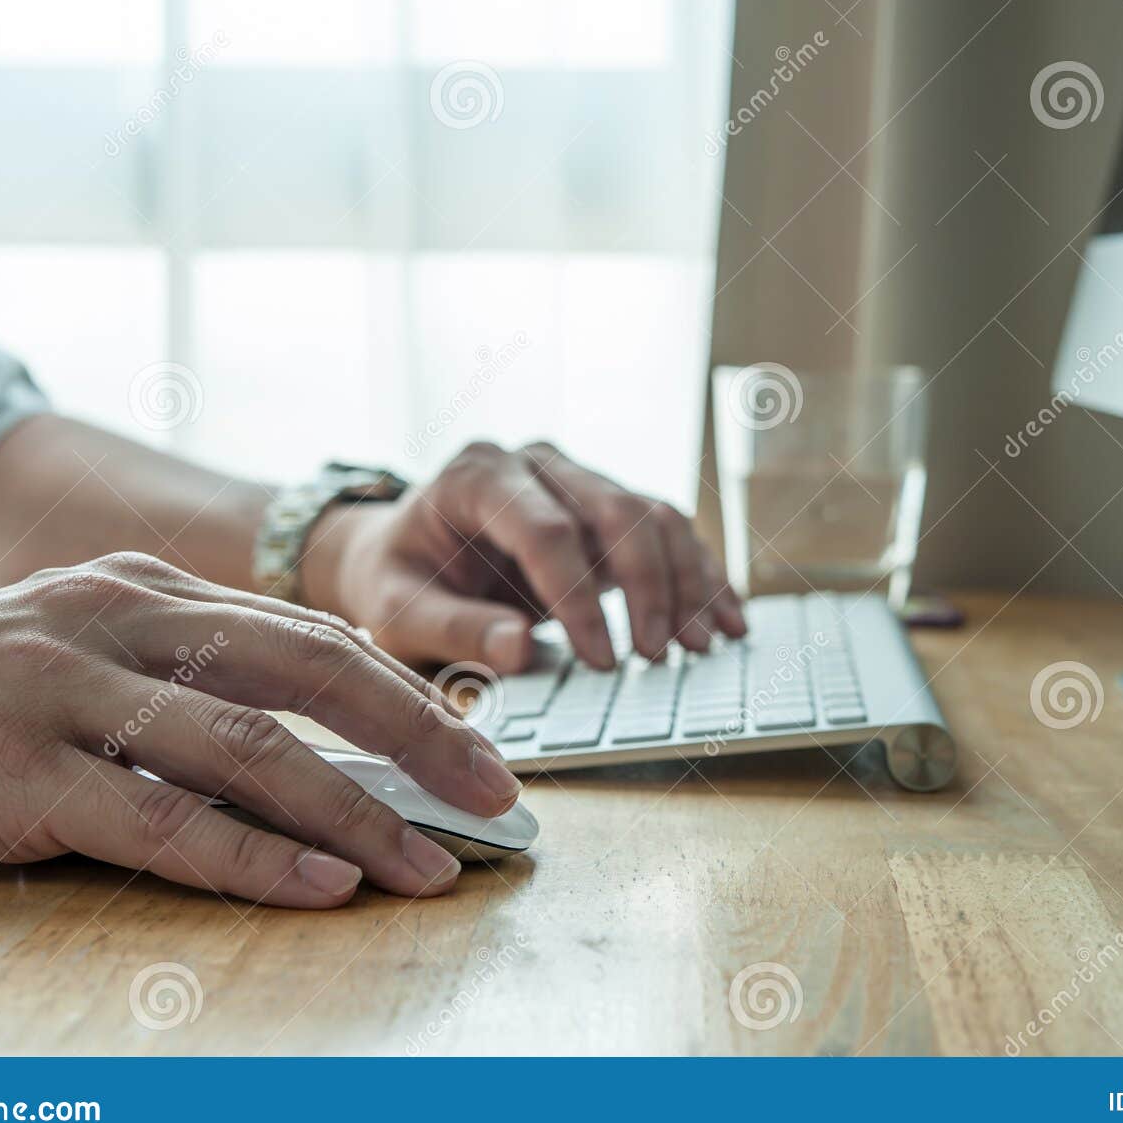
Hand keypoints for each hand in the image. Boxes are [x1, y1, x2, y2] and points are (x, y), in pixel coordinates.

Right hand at [0, 552, 522, 907]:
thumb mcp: (75, 654)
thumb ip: (182, 679)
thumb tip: (311, 750)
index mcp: (144, 588)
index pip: (309, 635)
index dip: (406, 693)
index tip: (474, 748)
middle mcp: (117, 619)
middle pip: (309, 669)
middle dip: (420, 734)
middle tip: (496, 794)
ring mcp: (65, 689)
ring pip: (250, 747)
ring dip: (356, 813)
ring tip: (427, 866)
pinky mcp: (17, 771)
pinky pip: (162, 820)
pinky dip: (254, 858)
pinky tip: (322, 885)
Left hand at [305, 442, 746, 672]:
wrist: (402, 553)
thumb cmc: (398, 582)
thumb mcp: (400, 613)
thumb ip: (455, 628)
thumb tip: (520, 649)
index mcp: (475, 476)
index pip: (545, 529)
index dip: (579, 597)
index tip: (603, 660)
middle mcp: (534, 463)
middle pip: (613, 509)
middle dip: (647, 586)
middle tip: (659, 656)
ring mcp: (575, 477)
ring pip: (651, 514)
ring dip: (686, 580)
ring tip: (705, 644)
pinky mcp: (603, 505)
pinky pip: (665, 530)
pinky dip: (698, 575)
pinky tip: (724, 619)